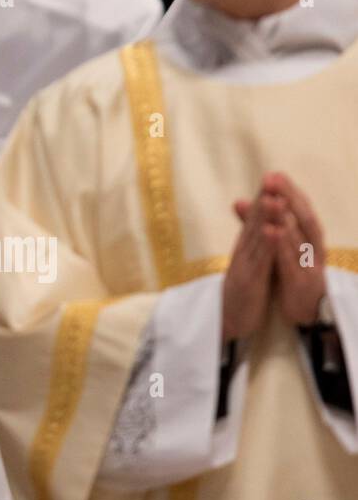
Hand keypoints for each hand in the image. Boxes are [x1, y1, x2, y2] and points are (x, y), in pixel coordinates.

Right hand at [224, 186, 279, 342]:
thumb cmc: (241, 295)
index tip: (272, 178)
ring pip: (257, 238)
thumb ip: (251, 246)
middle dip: (264, 200)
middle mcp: (243, 253)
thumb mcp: (247, 266)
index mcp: (245, 249)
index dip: (263, 198)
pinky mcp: (249, 281)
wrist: (227, 323)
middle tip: (271, 177)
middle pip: (255, 223)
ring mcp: (245, 266)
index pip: (255, 220)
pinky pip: (261, 262)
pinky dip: (267, 245)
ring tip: (273, 198)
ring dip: (265, 218)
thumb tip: (259, 227)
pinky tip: (273, 231)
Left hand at [261, 172, 327, 326]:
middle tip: (273, 180)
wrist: (303, 311)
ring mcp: (310, 265)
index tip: (272, 174)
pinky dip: (283, 248)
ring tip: (274, 201)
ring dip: (286, 219)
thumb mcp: (275, 247)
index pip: (299, 209)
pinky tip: (274, 233)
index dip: (287, 191)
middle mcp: (314, 248)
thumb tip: (240, 200)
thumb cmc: (290, 273)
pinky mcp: (302, 283)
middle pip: (303, 218)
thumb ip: (259, 225)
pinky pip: (293, 264)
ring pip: (300, 239)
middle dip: (288, 198)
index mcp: (308, 237)